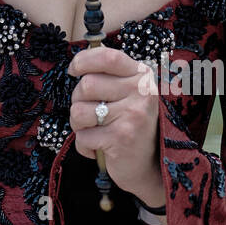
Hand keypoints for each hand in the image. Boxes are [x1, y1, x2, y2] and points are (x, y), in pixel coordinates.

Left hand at [68, 46, 165, 208]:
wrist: (151, 167)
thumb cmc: (131, 126)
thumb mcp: (129, 94)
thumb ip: (109, 76)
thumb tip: (77, 64)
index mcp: (142, 76)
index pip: (108, 57)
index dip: (84, 60)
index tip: (74, 70)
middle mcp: (141, 92)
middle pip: (86, 85)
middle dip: (78, 101)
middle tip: (92, 115)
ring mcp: (132, 114)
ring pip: (78, 111)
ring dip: (78, 125)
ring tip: (95, 131)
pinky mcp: (122, 137)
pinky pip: (82, 136)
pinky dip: (84, 146)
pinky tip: (100, 148)